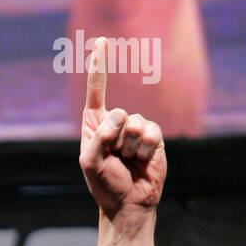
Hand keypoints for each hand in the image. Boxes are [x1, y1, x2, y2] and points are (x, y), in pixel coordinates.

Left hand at [79, 37, 165, 218]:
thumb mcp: (91, 163)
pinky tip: (143, 160)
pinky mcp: (154, 136)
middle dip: (114, 139)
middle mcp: (116, 122)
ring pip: (136, 125)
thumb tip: (120, 118)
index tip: (102, 41)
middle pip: (118, 114)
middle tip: (114, 158)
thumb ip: (98, 138)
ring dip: (130, 148)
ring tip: (128, 161)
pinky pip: (151, 133)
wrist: (128, 204)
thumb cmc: (104, 184)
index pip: (96, 91)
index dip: (99, 67)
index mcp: (95, 124)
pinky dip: (145, 150)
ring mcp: (136, 128)